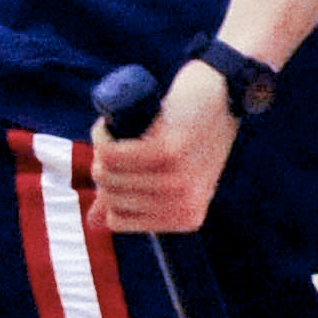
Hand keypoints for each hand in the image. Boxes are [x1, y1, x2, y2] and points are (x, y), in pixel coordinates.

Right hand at [90, 59, 238, 231]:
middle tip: (115, 143)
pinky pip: (110, 153)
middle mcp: (185, 204)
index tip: (120, 167)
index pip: (117, 220)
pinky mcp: (167, 151)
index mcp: (187, 218)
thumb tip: (93, 223)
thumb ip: (133, 200)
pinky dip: (102, 135)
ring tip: (114, 131)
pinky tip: (110, 124)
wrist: (224, 94)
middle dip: (102, 168)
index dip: (108, 191)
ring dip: (100, 148)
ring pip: (107, 174)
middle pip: (110, 196)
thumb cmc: (192, 135)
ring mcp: (178, 179)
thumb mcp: (170, 176)